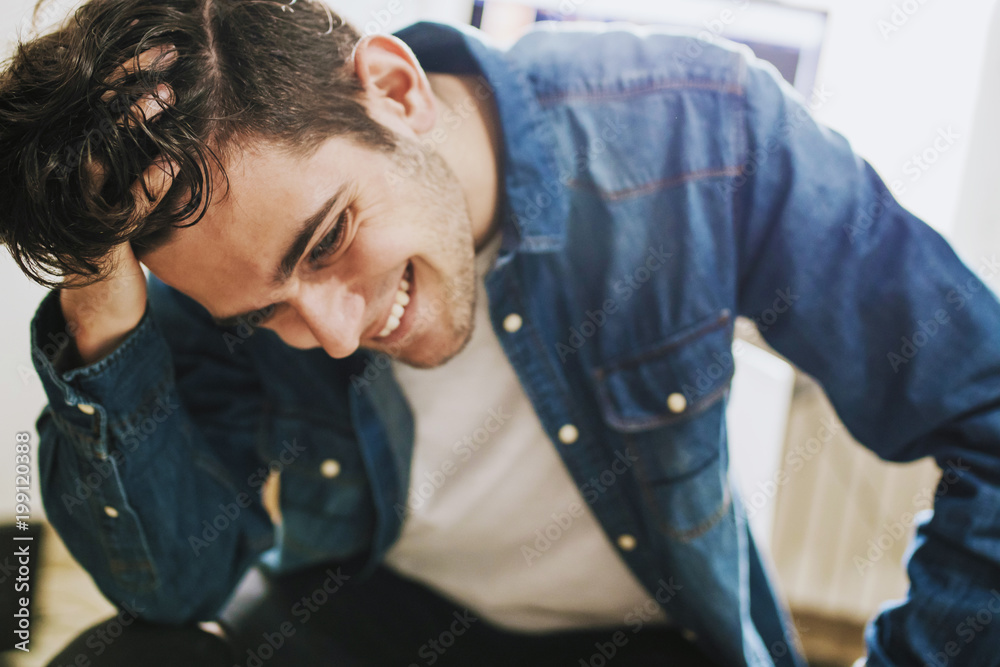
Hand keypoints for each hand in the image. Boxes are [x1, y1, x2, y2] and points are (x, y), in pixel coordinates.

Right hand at [58, 45, 176, 366]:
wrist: (108, 301)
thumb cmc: (127, 237)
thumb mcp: (136, 187)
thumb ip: (146, 153)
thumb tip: (182, 111)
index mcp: (83, 159)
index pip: (97, 101)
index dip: (125, 71)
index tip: (161, 48)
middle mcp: (73, 177)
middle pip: (95, 114)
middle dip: (130, 81)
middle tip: (166, 58)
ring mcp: (81, 206)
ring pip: (102, 151)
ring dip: (134, 122)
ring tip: (165, 97)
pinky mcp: (98, 238)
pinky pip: (122, 207)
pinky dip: (148, 184)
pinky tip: (171, 165)